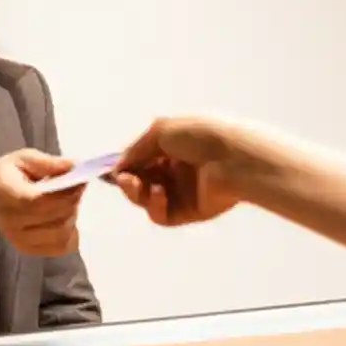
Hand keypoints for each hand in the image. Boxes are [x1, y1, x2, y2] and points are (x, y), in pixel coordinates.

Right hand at [0, 148, 84, 256]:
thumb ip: (48, 163)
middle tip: (74, 187)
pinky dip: (71, 233)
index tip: (79, 180)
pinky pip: (62, 247)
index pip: (40, 202)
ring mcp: (21, 241)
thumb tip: (75, 166)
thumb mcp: (22, 159)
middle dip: (72, 202)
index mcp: (7, 197)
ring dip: (72, 217)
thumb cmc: (4, 177)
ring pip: (62, 235)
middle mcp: (12, 224)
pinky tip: (63, 218)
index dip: (65, 193)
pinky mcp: (30, 250)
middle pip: (56, 220)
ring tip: (66, 202)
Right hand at [112, 117, 243, 225]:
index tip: (111, 169)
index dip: (125, 164)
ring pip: (147, 199)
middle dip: (127, 180)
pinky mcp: (189, 213)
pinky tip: (160, 193)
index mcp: (173, 146)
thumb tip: (118, 165)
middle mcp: (176, 169)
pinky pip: (162, 215)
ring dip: (136, 193)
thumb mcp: (161, 130)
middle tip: (123, 178)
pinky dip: (155, 205)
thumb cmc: (200, 136)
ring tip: (135, 184)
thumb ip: (136, 149)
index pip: (141, 159)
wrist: (235, 158)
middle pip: (141, 181)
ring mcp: (183, 192)